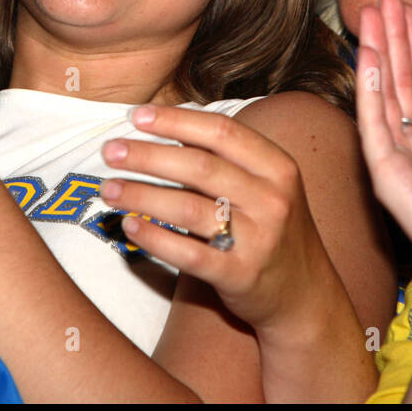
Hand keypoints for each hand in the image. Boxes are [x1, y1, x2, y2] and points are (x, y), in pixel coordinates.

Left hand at [96, 104, 335, 334]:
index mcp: (277, 166)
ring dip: (142, 195)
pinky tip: (129, 226)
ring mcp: (259, 239)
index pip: (221, 131)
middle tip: (109, 150)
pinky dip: (156, 238)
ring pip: (189, 208)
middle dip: (147, 155)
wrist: (303, 294)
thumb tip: (164, 126)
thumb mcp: (265, 186)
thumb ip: (224, 158)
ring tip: (108, 188)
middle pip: (199, 166)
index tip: (134, 116)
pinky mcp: (240, 275)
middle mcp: (272, 198)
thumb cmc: (271, 229)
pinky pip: (190, 254)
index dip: (175, 120)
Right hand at [356, 0, 411, 298]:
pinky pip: (376, 120)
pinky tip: (367, 53)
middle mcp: (410, 153)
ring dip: (377, 49)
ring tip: (369, 10)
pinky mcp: (388, 174)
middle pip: (399, 85)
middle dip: (392, 40)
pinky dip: (371, 84)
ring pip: (384, 93)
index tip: (405, 15)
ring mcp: (395, 162)